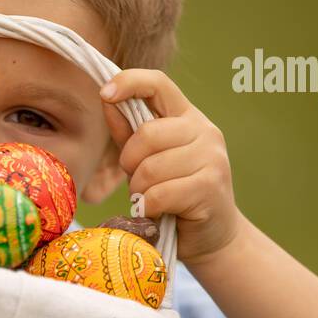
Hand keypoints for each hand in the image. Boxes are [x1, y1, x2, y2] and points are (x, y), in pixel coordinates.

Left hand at [98, 69, 243, 265]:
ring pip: (151, 168)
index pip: (158, 84)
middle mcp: (204, 131)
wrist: (213, 235)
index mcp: (187, 117)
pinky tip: (159, 212)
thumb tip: (107, 99)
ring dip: (140, 190)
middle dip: (130, 163)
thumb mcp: (147, 160)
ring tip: (151, 199)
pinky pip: (160, 194)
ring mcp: (212, 157)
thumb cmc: (174, 195)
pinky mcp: (210, 186)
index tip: (105, 93)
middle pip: (147, 135)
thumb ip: (128, 132)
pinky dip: (149, 208)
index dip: (129, 82)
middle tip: (138, 182)